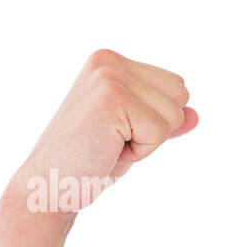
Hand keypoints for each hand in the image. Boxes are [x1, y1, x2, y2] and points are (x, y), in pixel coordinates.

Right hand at [9, 49, 197, 212]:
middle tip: (114, 140)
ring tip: (110, 144)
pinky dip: (141, 152)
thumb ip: (163, 120)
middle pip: (181, 96)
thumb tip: (196, 114)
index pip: (176, 87)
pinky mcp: (112, 98)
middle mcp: (108, 61)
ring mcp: (109, 76)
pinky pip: (160, 132)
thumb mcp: (133, 135)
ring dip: (147, 142)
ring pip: (174, 115)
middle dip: (157, 129)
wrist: (50, 186)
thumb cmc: (89, 161)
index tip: (118, 132)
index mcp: (111, 62)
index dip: (156, 121)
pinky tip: (108, 150)